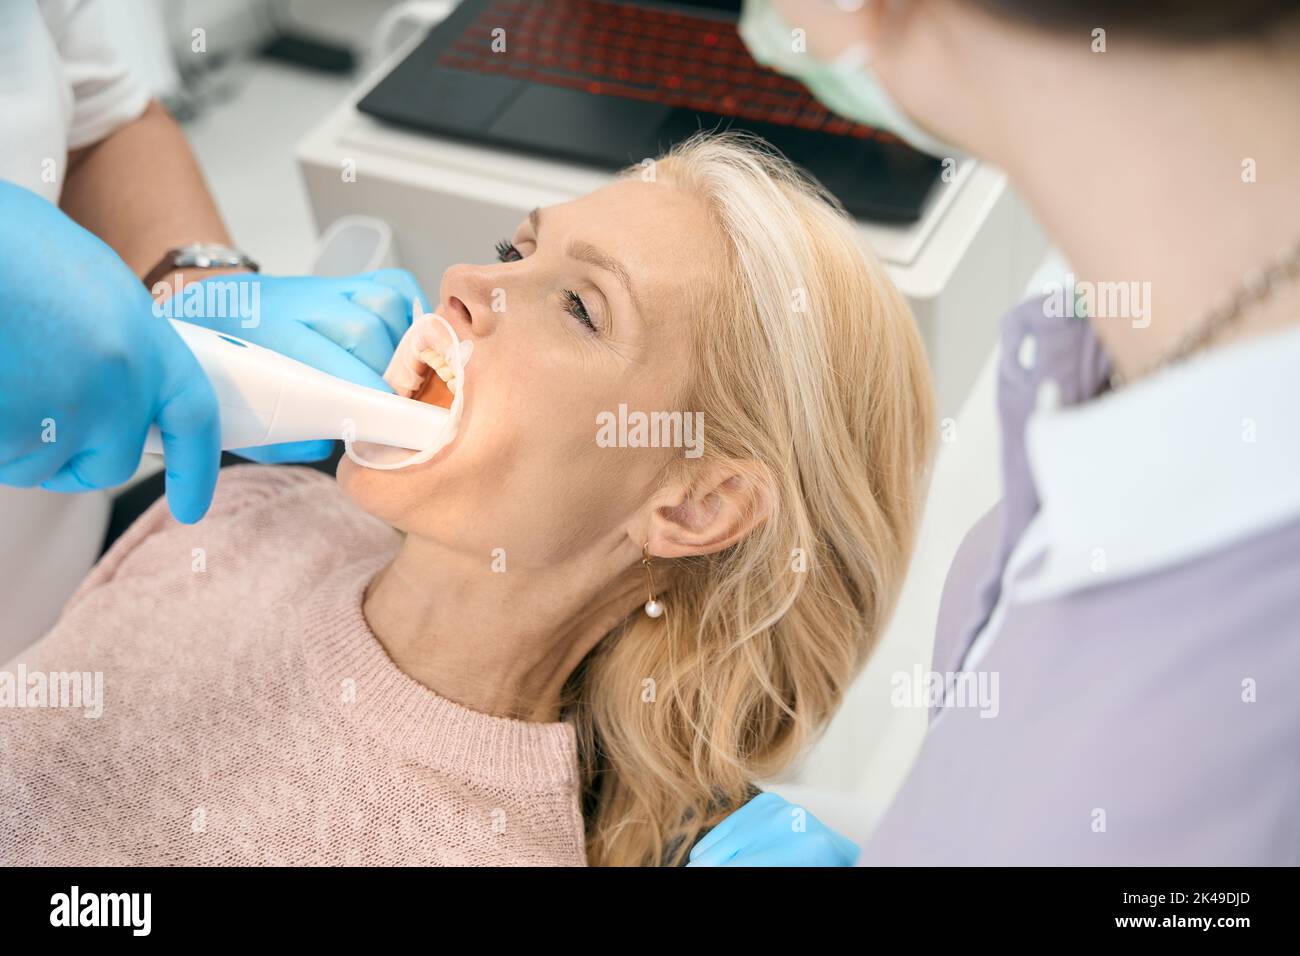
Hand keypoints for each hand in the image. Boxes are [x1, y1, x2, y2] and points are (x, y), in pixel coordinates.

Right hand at [0, 182, 219, 522]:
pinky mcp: (9, 434)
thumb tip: (120, 373)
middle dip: (73, 457)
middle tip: (32, 409)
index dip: (195, 469)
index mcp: (143, 337)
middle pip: (108, 461)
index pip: (193, 418)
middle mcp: (117, 384)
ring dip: (13, 440)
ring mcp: (62, 413)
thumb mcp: (84, 278)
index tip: (192, 507)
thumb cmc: (5, 246)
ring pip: (40, 464)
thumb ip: (115, 336)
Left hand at [177, 269, 426, 461]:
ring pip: (385, 302)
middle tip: (394, 406)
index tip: (385, 418)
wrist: (206, 312)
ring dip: (404, 343)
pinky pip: (393, 285)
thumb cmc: (224, 370)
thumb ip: (288, 435)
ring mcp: (325, 286)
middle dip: (390, 372)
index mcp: (264, 329)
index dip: (366, 388)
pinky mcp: (343, 281)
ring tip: (402, 377)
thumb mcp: (240, 414)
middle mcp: (298, 300)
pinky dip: (412, 312)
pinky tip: (409, 342)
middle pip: (364, 328)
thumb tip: (342, 441)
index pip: (327, 356)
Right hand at [686, 791, 861, 866]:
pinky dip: (715, 841)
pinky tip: (707, 855)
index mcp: (803, 849)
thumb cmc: (814, 869)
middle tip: (690, 872)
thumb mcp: (789, 874)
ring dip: (707, 855)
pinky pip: (729, 824)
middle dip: (707, 864)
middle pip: (728, 851)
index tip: (695, 874)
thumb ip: (754, 870)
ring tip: (697, 866)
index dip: (715, 871)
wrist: (836, 853)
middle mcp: (789, 822)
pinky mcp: (767, 802)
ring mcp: (778, 808)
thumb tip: (714, 865)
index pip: (742, 864)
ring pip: (724, 837)